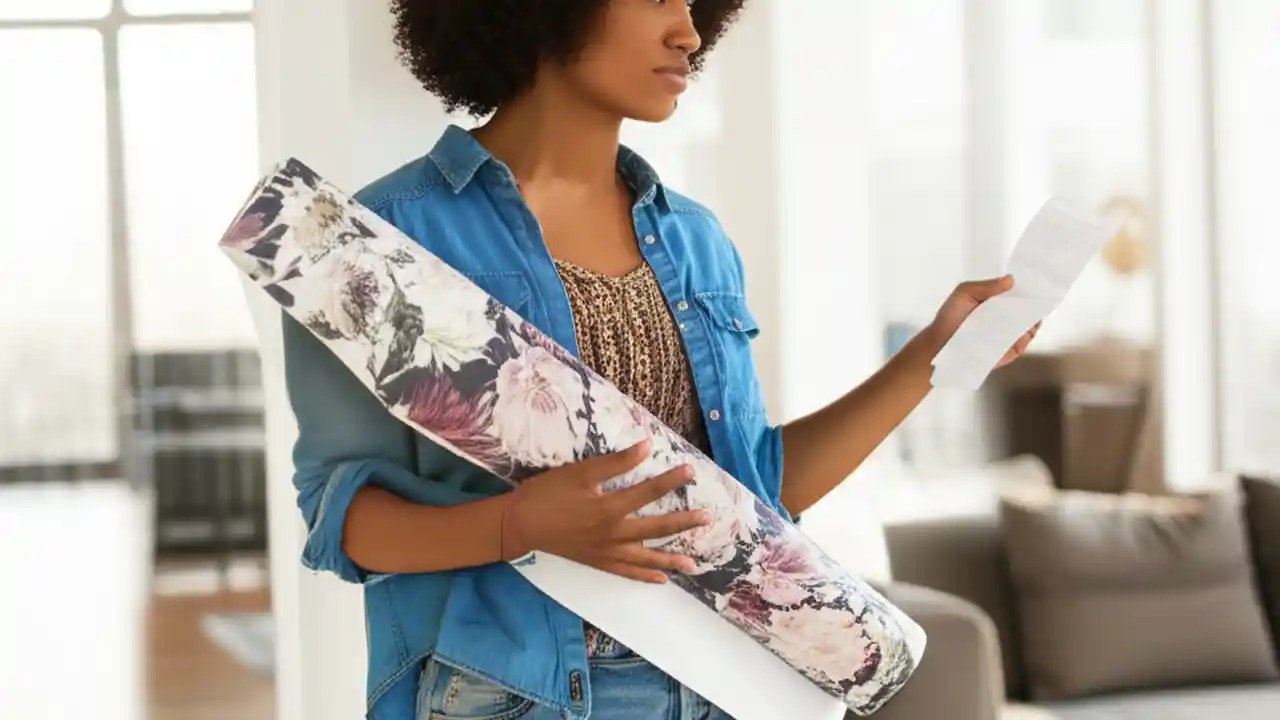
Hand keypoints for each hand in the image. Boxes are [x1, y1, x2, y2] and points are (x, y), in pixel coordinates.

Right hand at [502, 440, 711, 583]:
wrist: (521, 524)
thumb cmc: (549, 493)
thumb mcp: (580, 472)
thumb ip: (615, 462)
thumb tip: (646, 446)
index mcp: (611, 508)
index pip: (649, 492)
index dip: (671, 480)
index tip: (690, 470)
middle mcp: (614, 534)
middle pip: (656, 529)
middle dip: (683, 524)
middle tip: (706, 519)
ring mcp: (607, 552)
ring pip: (646, 558)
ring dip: (671, 560)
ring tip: (694, 566)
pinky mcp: (598, 563)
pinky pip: (627, 573)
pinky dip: (644, 577)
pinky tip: (660, 581)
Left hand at [926, 275, 1040, 368]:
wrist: (939, 345)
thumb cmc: (950, 317)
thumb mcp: (965, 293)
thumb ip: (986, 286)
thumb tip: (1011, 279)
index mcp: (996, 303)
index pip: (1018, 294)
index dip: (1029, 289)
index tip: (1038, 281)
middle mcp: (1005, 318)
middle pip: (1028, 310)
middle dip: (1036, 303)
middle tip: (1042, 296)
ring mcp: (1008, 335)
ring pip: (1029, 327)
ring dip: (1034, 320)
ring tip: (1034, 311)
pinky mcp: (1008, 351)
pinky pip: (1022, 343)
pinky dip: (1025, 337)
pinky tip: (1024, 330)